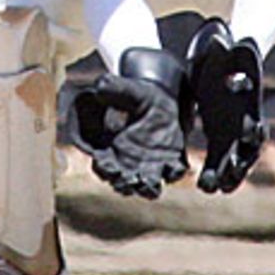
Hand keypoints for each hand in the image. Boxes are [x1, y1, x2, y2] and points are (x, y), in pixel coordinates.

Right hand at [65, 48, 189, 199]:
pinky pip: (173, 174)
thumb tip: (99, 86)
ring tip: (150, 182)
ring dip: (148, 187)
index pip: (102, 167)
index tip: (107, 164)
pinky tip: (175, 166)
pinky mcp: (172, 162)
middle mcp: (129, 164)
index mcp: (111, 150)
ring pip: (147, 187)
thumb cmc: (135, 95)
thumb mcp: (123, 89)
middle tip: (129, 178)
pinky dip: (174, 173)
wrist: (161, 98)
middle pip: (123, 184)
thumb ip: (110, 88)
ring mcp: (151, 166)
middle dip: (125, 184)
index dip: (104, 169)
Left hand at [184, 18, 267, 193]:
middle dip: (240, 160)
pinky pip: (222, 160)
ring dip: (228, 174)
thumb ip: (223, 46)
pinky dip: (216, 174)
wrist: (222, 62)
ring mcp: (236, 130)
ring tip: (214, 189)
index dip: (253, 126)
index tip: (249, 135)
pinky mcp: (222, 137)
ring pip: (238, 158)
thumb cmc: (223, 54)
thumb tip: (222, 39)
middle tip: (230, 174)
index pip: (255, 113)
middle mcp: (247, 118)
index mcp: (249, 98)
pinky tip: (206, 187)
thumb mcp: (222, 47)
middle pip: (248, 144)